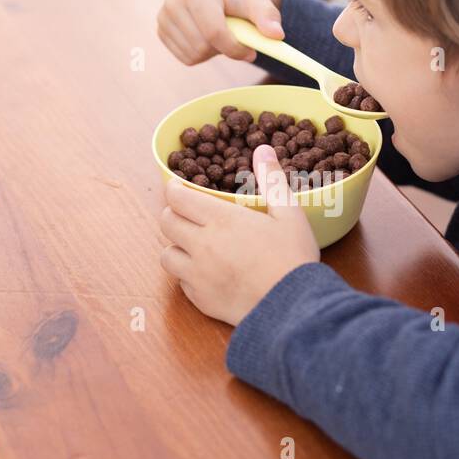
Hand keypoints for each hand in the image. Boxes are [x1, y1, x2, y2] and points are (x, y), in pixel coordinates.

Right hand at [157, 0, 284, 64]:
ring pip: (194, 55)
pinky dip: (201, 53)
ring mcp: (164, 17)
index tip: (252, 52)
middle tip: (236, 34)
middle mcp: (174, 2)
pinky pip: (186, 58)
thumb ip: (267, 15)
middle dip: (225, 48)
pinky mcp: (161, 30)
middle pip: (202, 47)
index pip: (213, 33)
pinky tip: (206, 34)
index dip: (235, 48)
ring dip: (213, 51)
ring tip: (220, 30)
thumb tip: (276, 35)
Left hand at [159, 145, 318, 324]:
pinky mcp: (200, 300)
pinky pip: (180, 283)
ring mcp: (197, 275)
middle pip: (166, 223)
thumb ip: (272, 180)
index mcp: (221, 219)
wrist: (292, 307)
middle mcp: (201, 245)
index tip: (179, 188)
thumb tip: (263, 150)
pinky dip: (187, 275)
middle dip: (172, 214)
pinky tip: (204, 272)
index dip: (174, 189)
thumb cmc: (293, 258)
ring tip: (192, 244)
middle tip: (185, 213)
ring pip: (166, 255)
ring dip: (175, 246)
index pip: (178, 198)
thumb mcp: (290, 214)